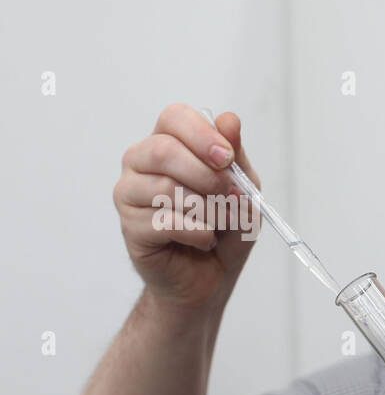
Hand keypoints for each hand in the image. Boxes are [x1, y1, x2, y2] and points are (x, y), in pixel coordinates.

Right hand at [112, 103, 261, 308]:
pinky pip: (165, 222)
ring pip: (164, 188)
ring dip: (207, 210)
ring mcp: (129, 193)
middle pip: (163, 150)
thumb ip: (236, 156)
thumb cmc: (226, 227)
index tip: (227, 159)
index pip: (174, 117)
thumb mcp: (244, 189)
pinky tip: (204, 240)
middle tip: (229, 196)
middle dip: (207, 176)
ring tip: (219, 223)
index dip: (202, 135)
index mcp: (169, 142)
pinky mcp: (129, 226)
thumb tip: (229, 120)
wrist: (210, 277)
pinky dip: (198, 233)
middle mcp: (141, 162)